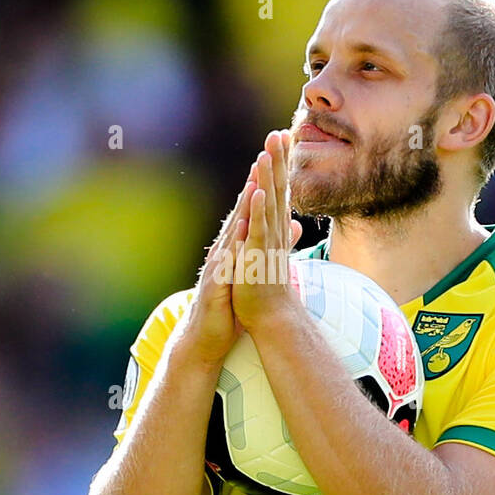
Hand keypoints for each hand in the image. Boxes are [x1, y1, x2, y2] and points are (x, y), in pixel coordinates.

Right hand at [177, 168, 255, 369]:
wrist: (206, 338)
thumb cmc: (229, 306)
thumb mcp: (250, 275)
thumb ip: (266, 248)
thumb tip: (288, 228)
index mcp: (234, 248)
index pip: (249, 212)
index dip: (261, 185)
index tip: (273, 159)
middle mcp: (224, 251)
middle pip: (240, 213)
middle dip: (251, 185)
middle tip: (263, 156)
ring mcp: (218, 266)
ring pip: (232, 232)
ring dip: (242, 209)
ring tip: (254, 184)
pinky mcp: (216, 285)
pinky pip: (226, 263)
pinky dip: (235, 246)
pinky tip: (243, 232)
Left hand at [231, 129, 303, 331]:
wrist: (271, 315)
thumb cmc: (270, 285)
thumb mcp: (274, 252)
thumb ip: (282, 233)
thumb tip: (292, 221)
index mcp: (276, 227)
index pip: (280, 189)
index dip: (282, 163)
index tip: (283, 137)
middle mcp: (275, 230)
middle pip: (278, 189)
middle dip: (278, 160)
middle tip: (279, 132)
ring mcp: (268, 242)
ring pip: (269, 203)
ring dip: (269, 177)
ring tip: (268, 152)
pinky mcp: (258, 255)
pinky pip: (259, 229)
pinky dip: (259, 210)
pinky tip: (259, 192)